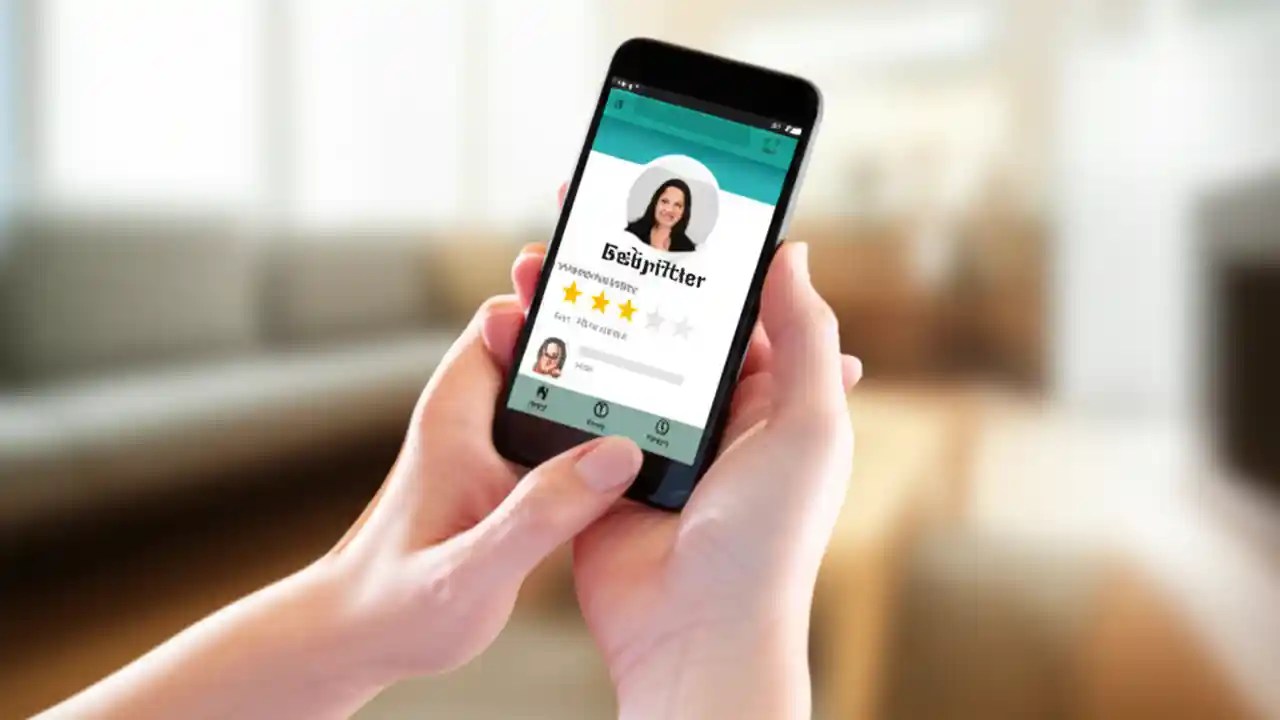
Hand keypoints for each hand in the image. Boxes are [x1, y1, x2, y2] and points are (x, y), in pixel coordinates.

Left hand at [41, 298, 642, 719]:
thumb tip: (618, 454)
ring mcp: (503, 442)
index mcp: (457, 410)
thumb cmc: (398, 604)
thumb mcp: (469, 570)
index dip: (559, 292)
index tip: (620, 277)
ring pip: (569, 382)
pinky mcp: (522, 472)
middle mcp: (480, 413)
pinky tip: (660, 432)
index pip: (508, 318)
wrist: (367, 633)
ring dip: (617, 372)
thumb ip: (539, 515)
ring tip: (683, 357)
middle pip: (550, 339)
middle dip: (606, 320)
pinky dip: (614, 420)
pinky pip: (575, 427)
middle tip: (674, 307)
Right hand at [494, 240, 859, 717]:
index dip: (696, 247)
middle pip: (656, 319)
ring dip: (574, 307)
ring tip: (538, 260)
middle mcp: (705, 412)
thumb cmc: (768, 541)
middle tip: (580, 210)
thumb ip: (803, 337)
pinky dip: (546, 369)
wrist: (696, 636)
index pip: (727, 302)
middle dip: (619, 266)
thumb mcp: (809, 427)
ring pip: (607, 355)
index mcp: (761, 394)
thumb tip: (791, 252)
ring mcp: (648, 440)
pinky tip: (518, 327)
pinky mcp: (596, 469)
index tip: (661, 193)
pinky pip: (569, 406)